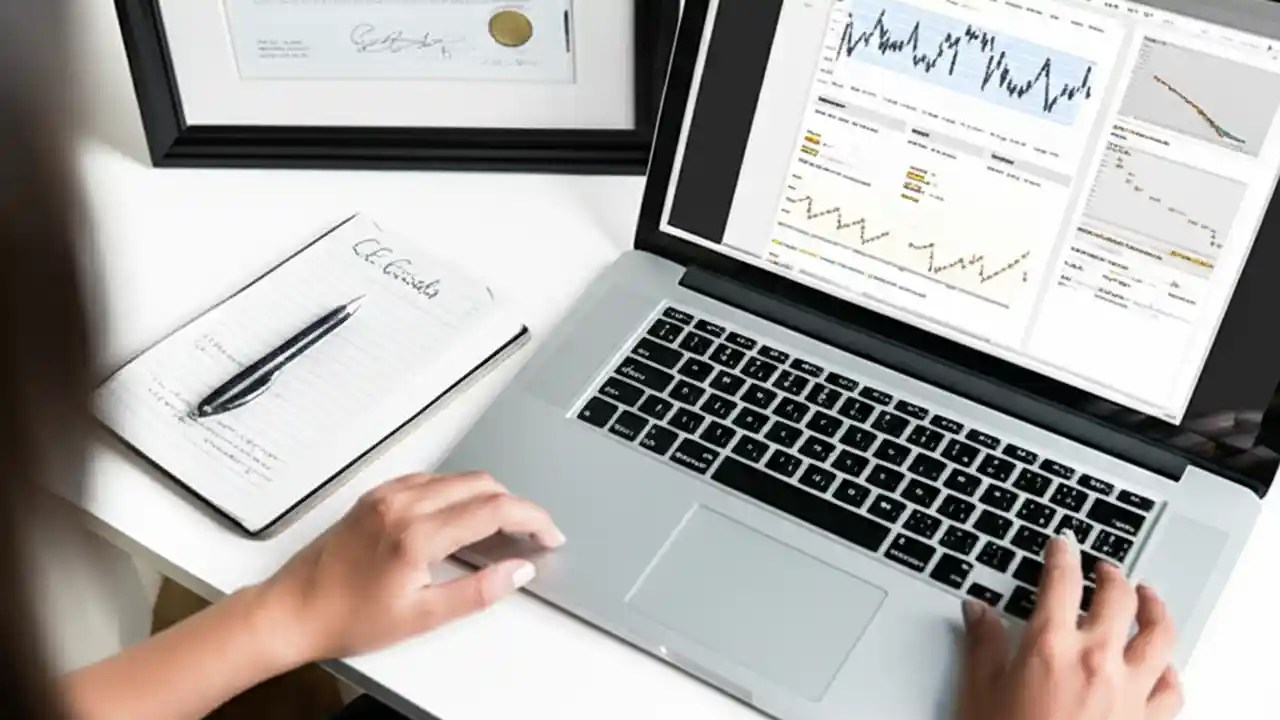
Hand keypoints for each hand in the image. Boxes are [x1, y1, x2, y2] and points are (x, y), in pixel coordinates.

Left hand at [252, 472, 564, 664]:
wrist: (294, 610)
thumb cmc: (348, 618)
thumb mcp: (422, 617)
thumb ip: (478, 591)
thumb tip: (519, 570)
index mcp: (416, 535)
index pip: (494, 510)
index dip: (532, 519)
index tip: (550, 535)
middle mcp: (403, 504)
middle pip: (482, 485)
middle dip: (516, 506)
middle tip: (532, 535)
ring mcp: (388, 495)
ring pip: (458, 478)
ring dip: (489, 496)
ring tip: (503, 528)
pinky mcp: (377, 495)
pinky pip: (431, 480)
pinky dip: (458, 492)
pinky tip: (462, 517)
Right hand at [957, 533, 1182, 719]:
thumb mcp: (979, 692)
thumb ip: (982, 645)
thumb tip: (976, 610)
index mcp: (1051, 646)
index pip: (1061, 581)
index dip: (1061, 555)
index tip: (1062, 544)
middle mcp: (1096, 660)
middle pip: (1118, 598)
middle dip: (1112, 575)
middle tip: (1105, 568)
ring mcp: (1129, 691)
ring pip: (1159, 634)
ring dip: (1155, 608)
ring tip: (1148, 596)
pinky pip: (1172, 687)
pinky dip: (1170, 670)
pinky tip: (1164, 666)